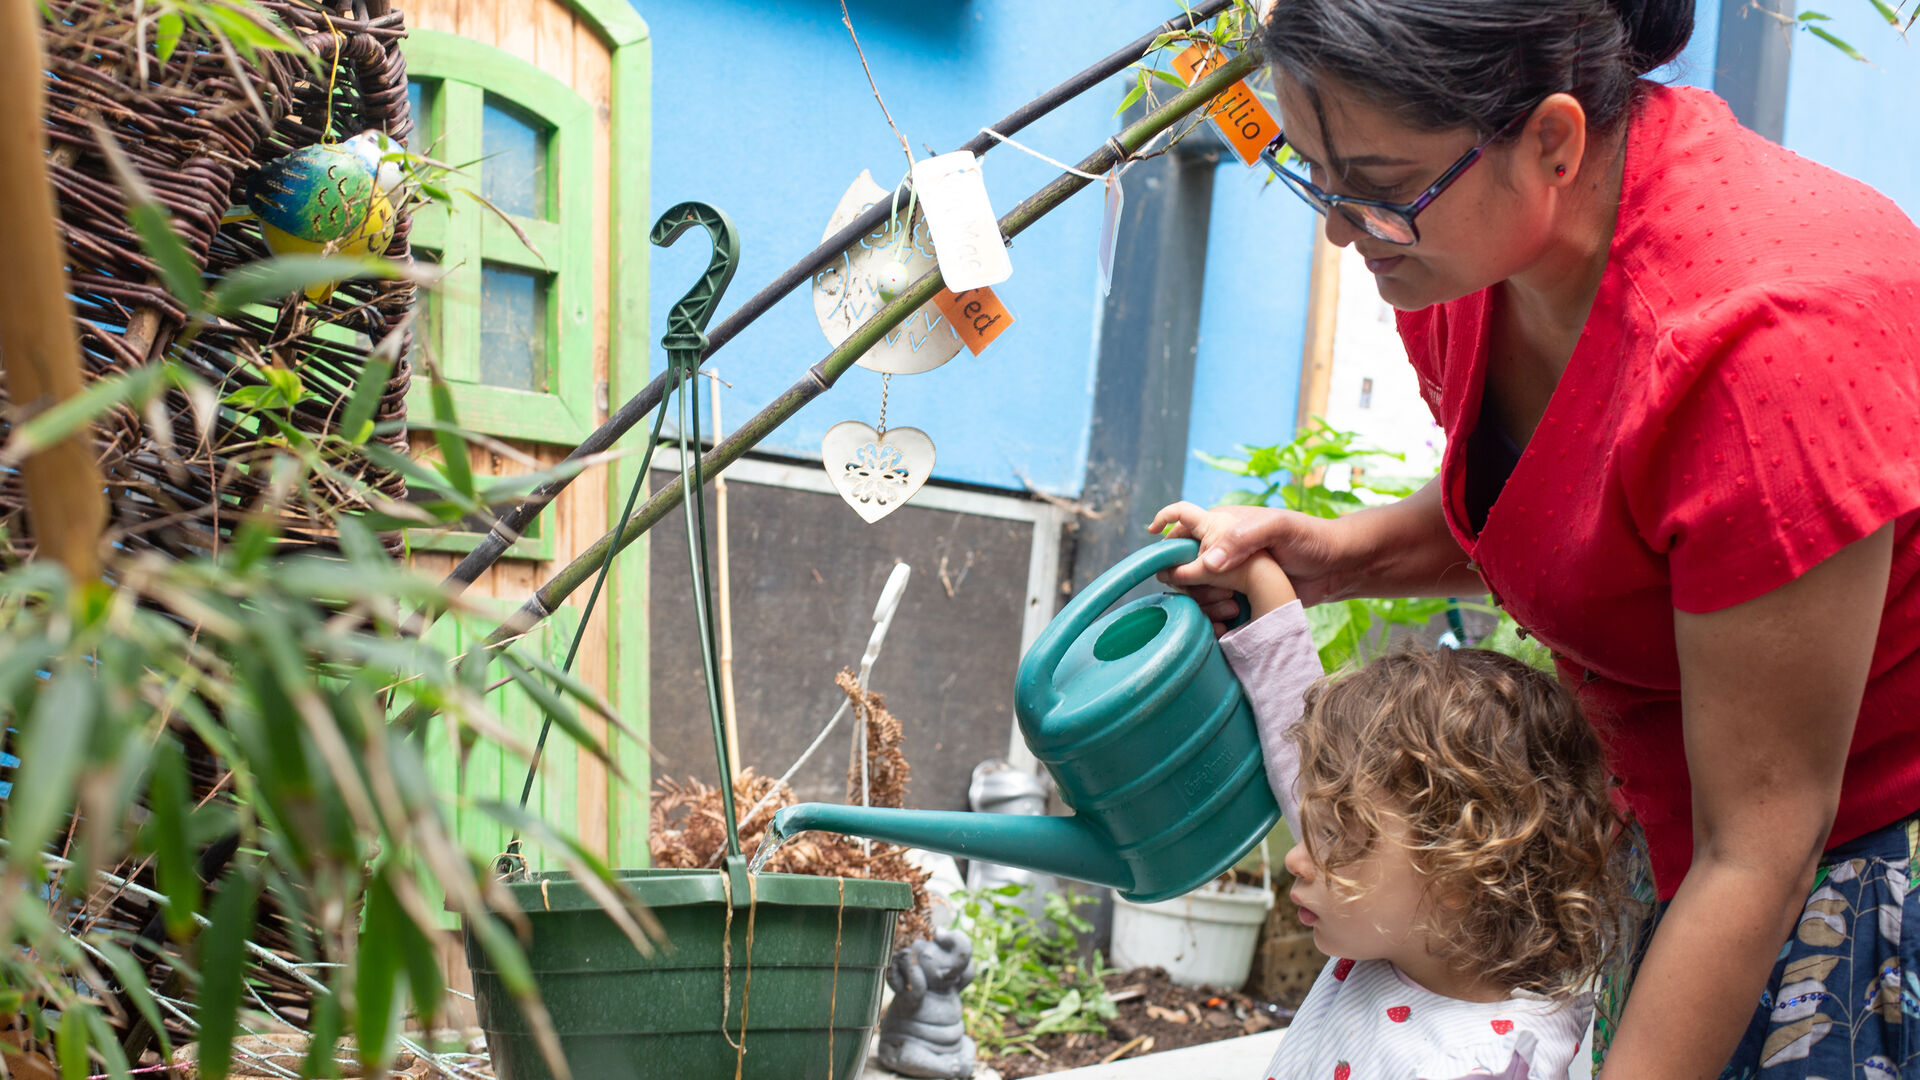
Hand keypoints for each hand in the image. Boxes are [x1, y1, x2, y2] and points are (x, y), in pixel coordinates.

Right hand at [1148, 504, 1298, 632]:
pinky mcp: (1237, 595)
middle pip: (1179, 560)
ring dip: (1200, 600)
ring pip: (1191, 588)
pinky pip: (1209, 606)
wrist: (1335, 569)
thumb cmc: (1309, 540)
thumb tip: (1207, 562)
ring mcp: (1227, 573)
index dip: (1164, 521)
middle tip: (1206, 589)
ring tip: (1230, 606)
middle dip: (1184, 577)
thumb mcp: (1278, 530)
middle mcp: (1219, 547)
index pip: (1182, 516)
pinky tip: (1223, 624)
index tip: (1151, 533)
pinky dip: (1209, 616)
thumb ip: (1241, 539)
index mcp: (1222, 524)